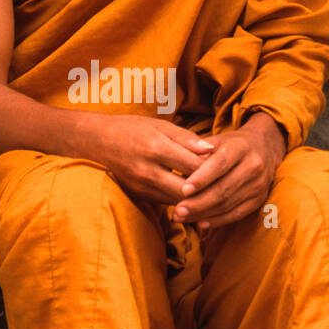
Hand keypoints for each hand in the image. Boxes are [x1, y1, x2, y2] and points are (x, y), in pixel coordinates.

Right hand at [88, 113, 216, 206]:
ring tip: (215, 193)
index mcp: (156, 148)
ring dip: (197, 199)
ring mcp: (142, 186)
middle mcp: (148, 170)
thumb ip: (187, 139)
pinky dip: (183, 201)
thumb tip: (212, 151)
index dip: (214, 169)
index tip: (228, 167)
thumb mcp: (161, 125)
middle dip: (208, 190)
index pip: (194, 166)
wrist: (99, 141)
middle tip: (225, 186)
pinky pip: (167, 202)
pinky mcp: (139, 195)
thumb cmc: (134, 128)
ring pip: (179, 201)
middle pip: (188, 190)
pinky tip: (196, 196)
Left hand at [172, 112, 286, 228]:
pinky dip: (217, 221)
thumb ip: (197, 153)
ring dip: (202, 214)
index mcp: (240, 147)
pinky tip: (200, 223)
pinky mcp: (259, 199)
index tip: (183, 190)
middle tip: (177, 211)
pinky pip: (237, 214)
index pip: (220, 164)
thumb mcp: (215, 141)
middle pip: (223, 189)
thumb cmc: (230, 145)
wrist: (263, 147)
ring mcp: (259, 184)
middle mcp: (253, 165)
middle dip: (198, 203)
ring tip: (181, 217)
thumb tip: (177, 171)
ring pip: (228, 204)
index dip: (201, 178)